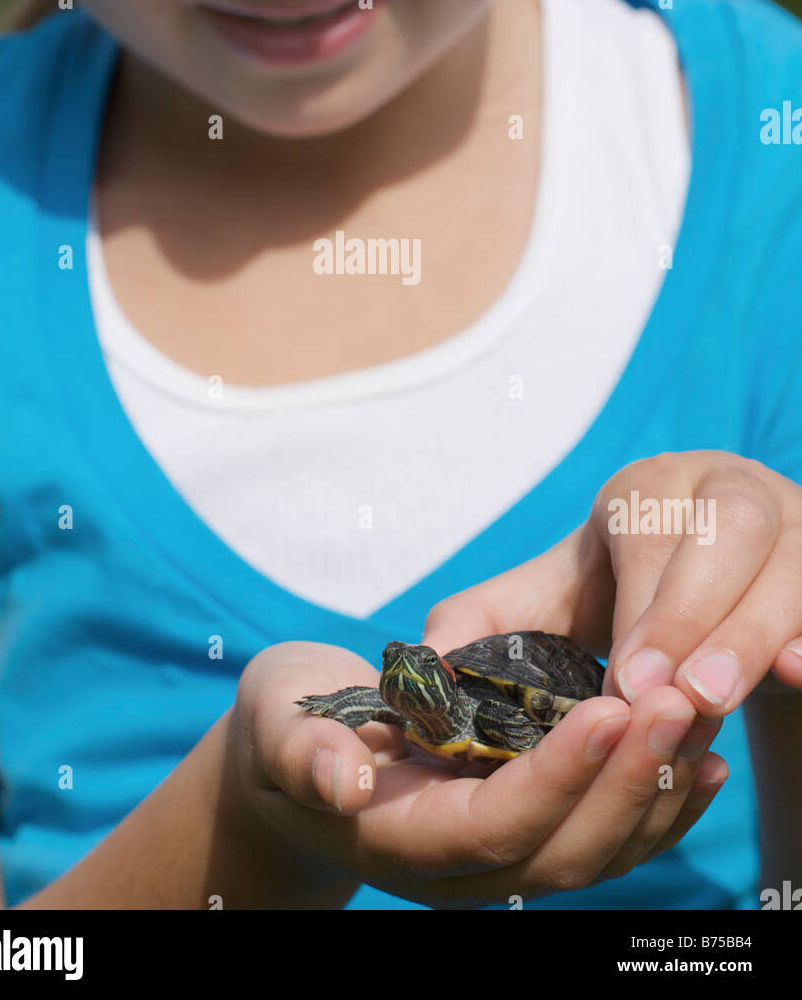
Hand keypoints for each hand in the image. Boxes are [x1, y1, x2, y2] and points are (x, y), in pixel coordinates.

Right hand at [229, 640, 722, 907]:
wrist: (300, 751)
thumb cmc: (287, 720)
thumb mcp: (277, 720)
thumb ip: (301, 749)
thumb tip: (341, 784)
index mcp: (401, 839)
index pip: (496, 825)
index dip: (556, 777)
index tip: (607, 710)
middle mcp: (460, 869)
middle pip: (565, 850)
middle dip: (628, 780)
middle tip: (673, 700)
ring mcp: (499, 861)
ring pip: (600, 851)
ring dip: (658, 786)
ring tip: (699, 711)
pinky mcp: (527, 836)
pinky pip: (607, 838)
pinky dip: (661, 804)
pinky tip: (702, 758)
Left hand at [423, 451, 801, 720]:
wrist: (721, 595)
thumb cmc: (628, 600)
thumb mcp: (558, 600)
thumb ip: (489, 622)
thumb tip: (420, 663)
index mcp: (650, 487)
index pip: (649, 525)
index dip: (642, 604)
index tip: (626, 684)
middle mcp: (728, 488)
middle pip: (730, 526)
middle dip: (700, 611)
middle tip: (675, 695)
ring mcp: (794, 522)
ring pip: (793, 556)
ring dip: (758, 628)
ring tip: (718, 699)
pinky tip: (798, 675)